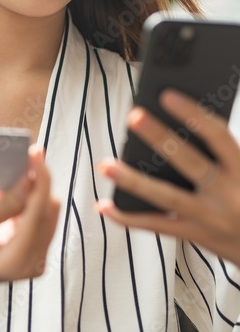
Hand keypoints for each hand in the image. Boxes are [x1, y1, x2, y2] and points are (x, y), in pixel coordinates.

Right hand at [0, 146, 60, 304]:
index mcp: (16, 260)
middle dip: (37, 182)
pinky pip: (40, 220)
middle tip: (22, 157)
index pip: (39, 211)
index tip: (35, 152)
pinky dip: (29, 203)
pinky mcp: (35, 255)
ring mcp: (37, 262)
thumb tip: (30, 178)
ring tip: (14, 175)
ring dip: (33, 191)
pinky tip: (13, 194)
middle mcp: (33, 264)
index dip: (40, 177)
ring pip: (48, 213)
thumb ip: (3, 202)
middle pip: (49, 210)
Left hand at [96, 89, 239, 266]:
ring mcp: (210, 218)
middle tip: (134, 116)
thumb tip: (182, 120)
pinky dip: (128, 217)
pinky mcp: (196, 235)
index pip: (219, 137)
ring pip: (166, 196)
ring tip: (105, 165)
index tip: (167, 96)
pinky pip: (157, 226)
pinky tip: (104, 206)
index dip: (194, 115)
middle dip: (160, 138)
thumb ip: (221, 152)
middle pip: (189, 162)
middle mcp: (229, 194)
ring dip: (132, 180)